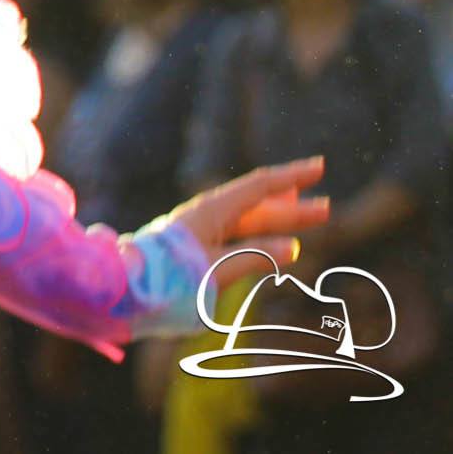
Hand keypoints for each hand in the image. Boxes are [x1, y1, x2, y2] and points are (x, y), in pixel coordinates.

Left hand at [169, 155, 330, 290]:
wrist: (129, 289)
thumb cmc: (170, 278)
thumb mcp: (217, 269)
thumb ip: (253, 257)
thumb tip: (291, 248)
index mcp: (211, 211)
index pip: (259, 187)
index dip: (291, 176)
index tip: (319, 166)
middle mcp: (207, 216)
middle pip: (258, 206)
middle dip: (293, 207)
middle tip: (327, 207)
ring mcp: (202, 231)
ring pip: (249, 221)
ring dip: (281, 220)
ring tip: (312, 216)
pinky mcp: (198, 248)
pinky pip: (238, 235)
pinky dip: (262, 234)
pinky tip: (277, 240)